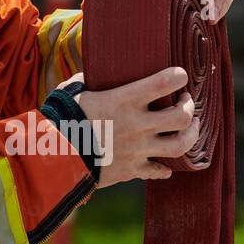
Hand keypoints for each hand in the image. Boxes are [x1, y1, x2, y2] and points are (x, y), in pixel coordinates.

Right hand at [61, 68, 196, 187]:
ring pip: (180, 146)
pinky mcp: (130, 170)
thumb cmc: (60, 119)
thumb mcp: (74, 90)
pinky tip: (164, 165)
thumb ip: (91, 80)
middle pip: (182, 117)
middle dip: (190, 108)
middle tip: (186, 102)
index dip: (179, 76)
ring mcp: (137, 150)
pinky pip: (157, 171)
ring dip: (190, 136)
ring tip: (189, 129)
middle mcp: (137, 125)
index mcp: (125, 100)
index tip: (180, 75)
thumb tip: (96, 72)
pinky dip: (164, 168)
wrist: (52, 158)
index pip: (166, 82)